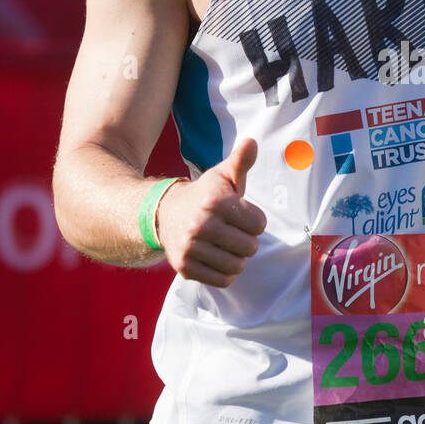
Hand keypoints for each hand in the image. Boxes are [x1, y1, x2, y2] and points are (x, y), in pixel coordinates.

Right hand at [156, 138, 266, 286]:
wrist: (164, 214)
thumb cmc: (204, 195)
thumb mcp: (222, 175)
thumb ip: (241, 161)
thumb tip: (253, 142)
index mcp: (215, 201)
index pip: (259, 224)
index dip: (255, 221)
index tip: (241, 215)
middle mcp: (200, 224)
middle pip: (250, 247)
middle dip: (247, 241)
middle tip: (233, 232)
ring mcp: (190, 247)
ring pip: (237, 266)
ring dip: (237, 258)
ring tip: (225, 245)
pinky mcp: (184, 267)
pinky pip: (222, 280)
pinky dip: (225, 273)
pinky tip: (217, 258)